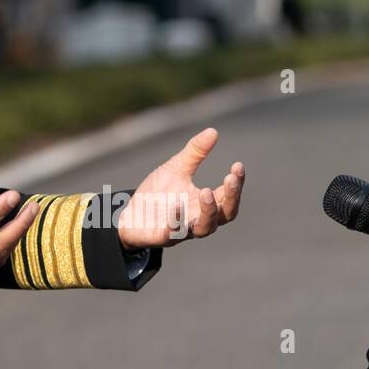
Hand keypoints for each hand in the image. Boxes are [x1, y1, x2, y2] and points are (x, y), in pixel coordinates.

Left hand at [117, 128, 243, 250]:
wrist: (130, 214)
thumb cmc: (158, 193)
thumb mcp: (176, 168)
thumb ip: (194, 153)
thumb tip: (213, 131)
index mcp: (205, 203)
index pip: (229, 196)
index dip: (236, 183)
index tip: (238, 165)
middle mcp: (199, 219)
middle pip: (225, 215)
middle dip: (231, 198)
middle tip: (230, 179)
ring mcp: (182, 230)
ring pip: (205, 228)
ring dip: (208, 212)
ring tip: (206, 192)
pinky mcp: (162, 237)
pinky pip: (172, 234)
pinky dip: (175, 221)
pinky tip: (175, 205)